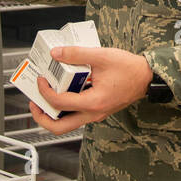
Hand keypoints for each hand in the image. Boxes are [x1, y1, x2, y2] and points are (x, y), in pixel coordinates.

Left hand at [28, 46, 153, 134]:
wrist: (147, 78)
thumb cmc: (129, 69)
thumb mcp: (101, 57)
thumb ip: (77, 54)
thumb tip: (56, 53)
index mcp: (93, 102)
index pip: (60, 103)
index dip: (45, 91)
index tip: (41, 80)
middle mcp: (93, 113)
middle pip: (59, 127)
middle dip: (42, 116)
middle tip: (34, 103)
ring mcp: (95, 114)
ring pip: (67, 124)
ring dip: (53, 113)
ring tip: (45, 97)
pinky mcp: (97, 110)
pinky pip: (76, 115)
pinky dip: (64, 107)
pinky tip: (62, 91)